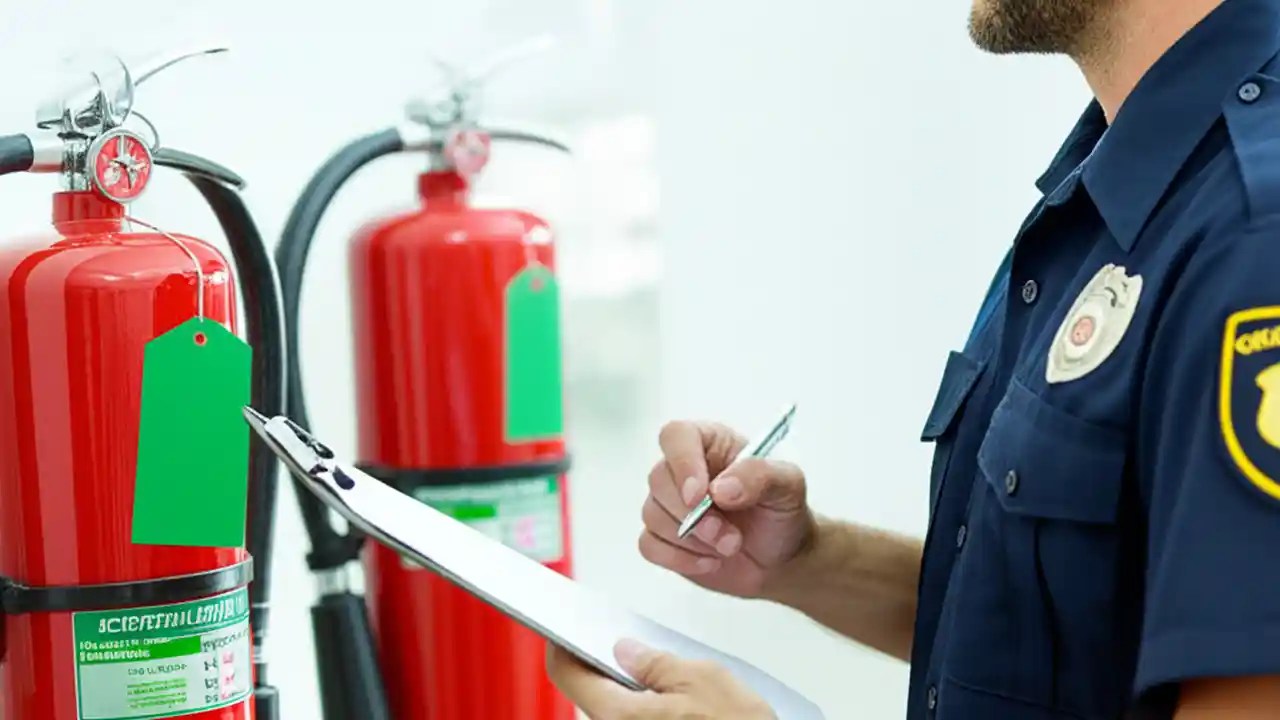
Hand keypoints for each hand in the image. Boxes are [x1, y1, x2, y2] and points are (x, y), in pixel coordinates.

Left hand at [546, 639, 775, 719]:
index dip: (561, 642)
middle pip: (590, 692)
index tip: (564, 624)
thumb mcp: (700, 678)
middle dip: (602, 663)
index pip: (565, 673)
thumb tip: (627, 650)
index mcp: (618, 715)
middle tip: (619, 640)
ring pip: (614, 709)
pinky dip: (643, 706)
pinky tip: (667, 694)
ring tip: (653, 665)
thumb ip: (656, 662)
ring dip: (627, 687)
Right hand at [641, 420, 815, 598]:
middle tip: (731, 536)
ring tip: (731, 546)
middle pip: (659, 479)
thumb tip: (720, 488)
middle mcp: (684, 469)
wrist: (781, 559)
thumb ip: (760, 475)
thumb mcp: (789, 486)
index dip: (682, 463)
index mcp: (710, 443)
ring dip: (694, 540)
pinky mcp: (662, 537)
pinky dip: (680, 559)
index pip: (677, 436)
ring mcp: (669, 504)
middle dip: (695, 516)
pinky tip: (711, 561)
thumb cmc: (782, 513)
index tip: (700, 495)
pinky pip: (650, 545)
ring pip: (653, 515)